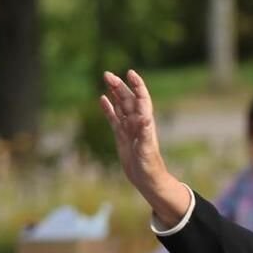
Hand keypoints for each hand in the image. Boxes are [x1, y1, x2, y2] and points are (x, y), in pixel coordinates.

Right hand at [99, 71, 191, 223]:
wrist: (146, 178)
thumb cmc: (150, 165)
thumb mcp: (146, 149)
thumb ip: (145, 132)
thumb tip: (144, 117)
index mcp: (144, 122)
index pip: (141, 99)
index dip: (137, 85)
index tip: (130, 73)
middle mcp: (137, 122)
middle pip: (128, 99)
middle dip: (119, 86)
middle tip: (107, 74)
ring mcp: (129, 128)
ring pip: (120, 105)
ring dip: (114, 92)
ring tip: (106, 79)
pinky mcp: (121, 135)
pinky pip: (114, 118)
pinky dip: (108, 109)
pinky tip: (102, 99)